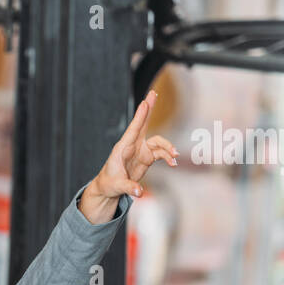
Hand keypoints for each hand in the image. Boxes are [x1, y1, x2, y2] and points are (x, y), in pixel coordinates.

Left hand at [81, 89, 177, 220]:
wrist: (109, 189)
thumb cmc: (108, 184)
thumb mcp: (116, 187)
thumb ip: (128, 187)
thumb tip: (139, 192)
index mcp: (122, 149)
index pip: (132, 130)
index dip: (139, 116)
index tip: (144, 103)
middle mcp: (132, 146)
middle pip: (142, 124)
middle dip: (148, 109)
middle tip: (154, 93)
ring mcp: (140, 150)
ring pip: (158, 141)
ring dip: (168, 147)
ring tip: (174, 155)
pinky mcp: (147, 158)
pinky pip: (161, 153)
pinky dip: (168, 157)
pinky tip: (173, 163)